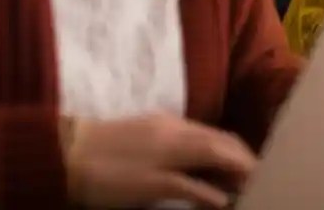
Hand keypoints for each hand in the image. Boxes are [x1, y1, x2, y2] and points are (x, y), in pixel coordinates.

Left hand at [63, 113, 257, 208]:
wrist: (60, 152)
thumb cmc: (107, 177)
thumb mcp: (152, 189)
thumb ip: (193, 190)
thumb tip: (226, 199)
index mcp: (182, 140)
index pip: (228, 150)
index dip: (249, 166)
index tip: (264, 182)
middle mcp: (179, 126)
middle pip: (223, 140)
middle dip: (243, 159)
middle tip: (254, 182)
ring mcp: (165, 124)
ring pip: (209, 136)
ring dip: (226, 156)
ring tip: (232, 179)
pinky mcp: (152, 127)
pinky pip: (194, 136)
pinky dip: (208, 151)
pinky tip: (203, 167)